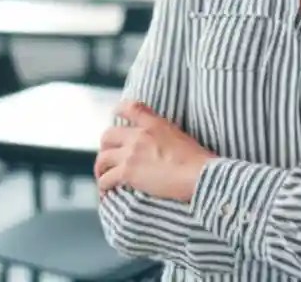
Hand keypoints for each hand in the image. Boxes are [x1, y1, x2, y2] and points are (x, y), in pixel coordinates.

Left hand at [95, 101, 216, 201]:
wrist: (199, 175)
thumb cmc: (198, 161)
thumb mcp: (181, 137)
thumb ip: (165, 135)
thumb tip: (160, 146)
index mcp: (154, 124)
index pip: (130, 108)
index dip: (119, 110)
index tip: (115, 113)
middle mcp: (139, 135)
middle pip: (108, 136)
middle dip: (105, 147)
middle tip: (108, 158)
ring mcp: (131, 153)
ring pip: (103, 158)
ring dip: (101, 169)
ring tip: (103, 177)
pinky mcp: (128, 172)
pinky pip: (106, 179)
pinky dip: (103, 187)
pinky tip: (105, 193)